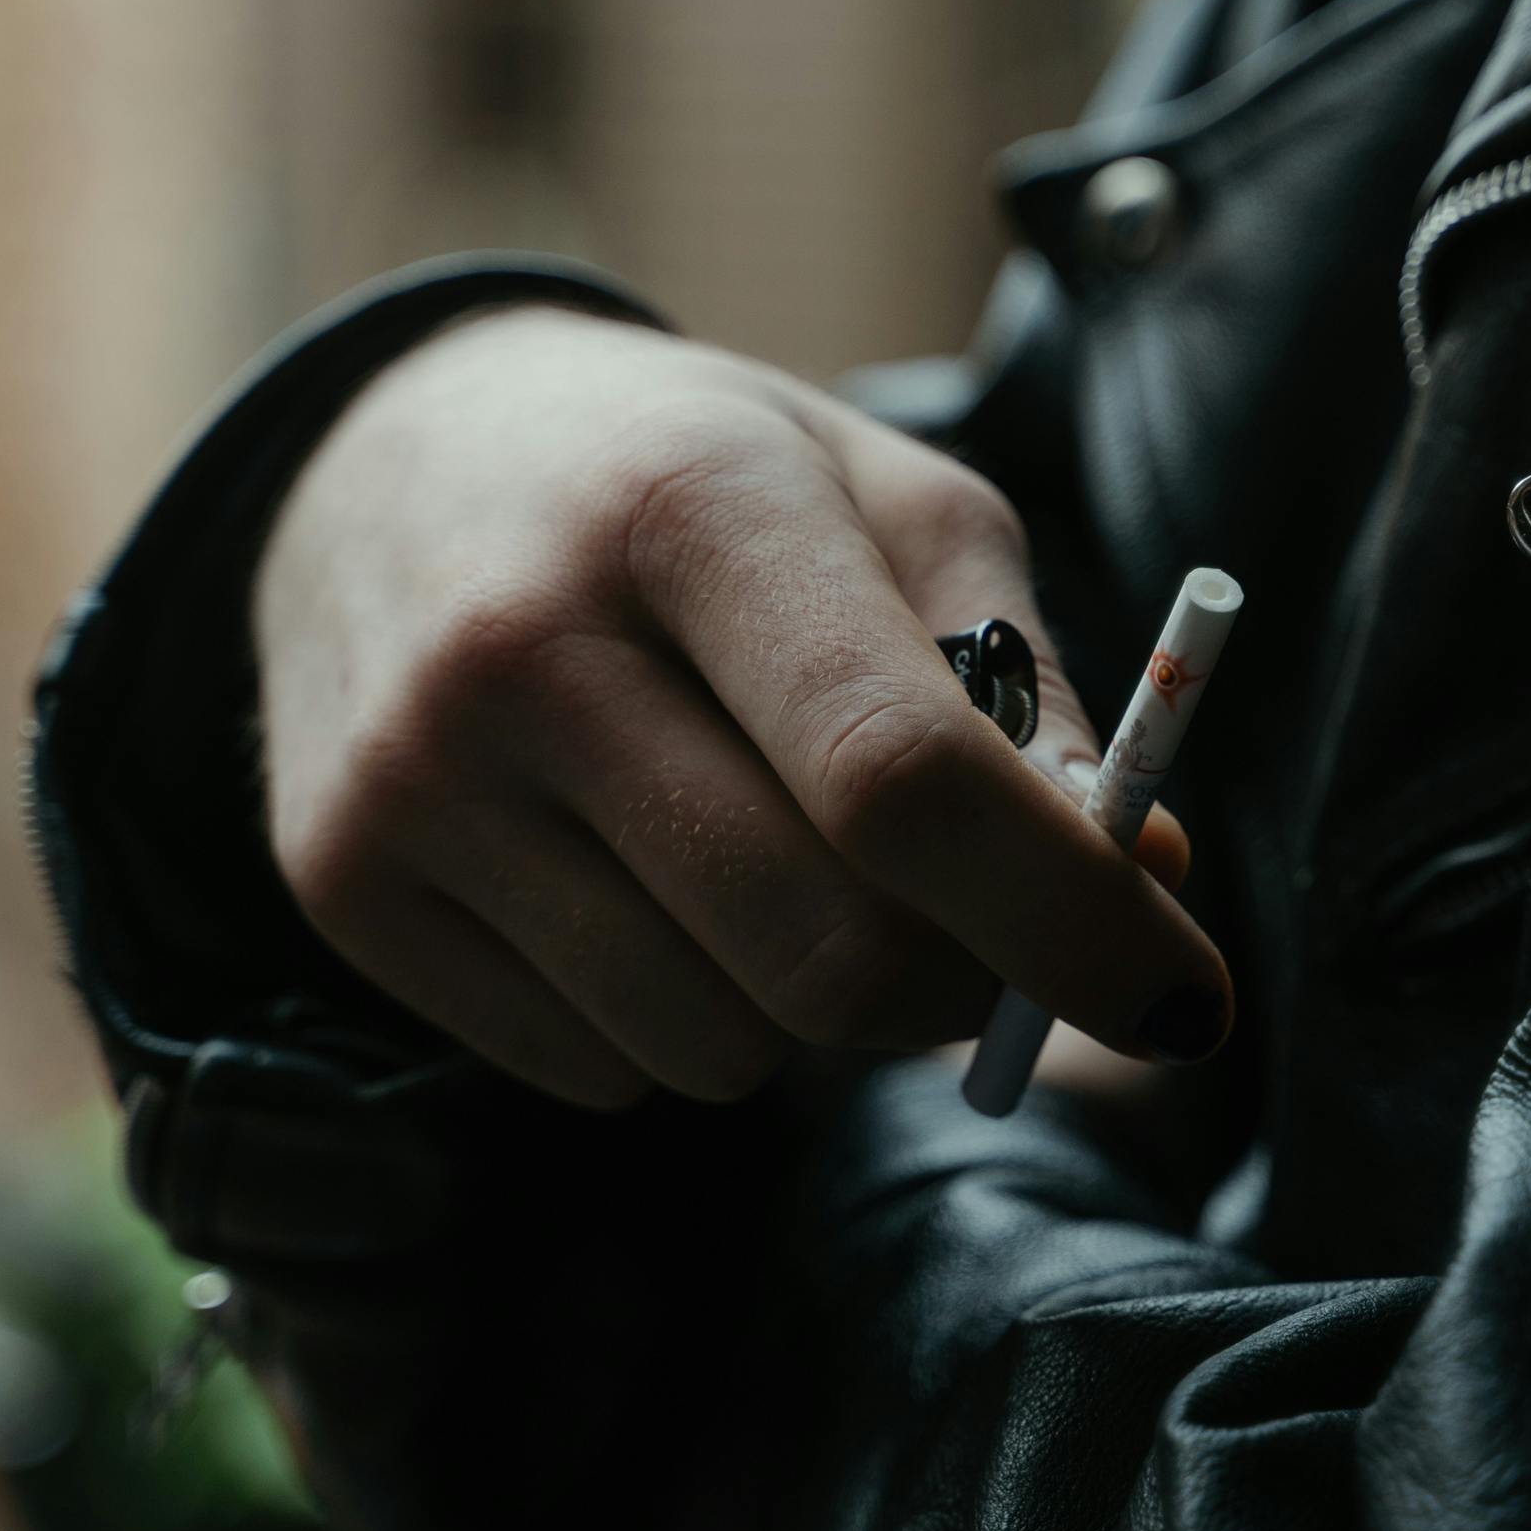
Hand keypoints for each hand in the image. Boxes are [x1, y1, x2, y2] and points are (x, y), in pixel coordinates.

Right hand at [255, 305, 1232, 1109]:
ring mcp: (410, 779)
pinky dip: (681, 1026)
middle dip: (961, 989)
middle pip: (823, 953)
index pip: (903, 776)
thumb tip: (1150, 877)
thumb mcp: (888, 505)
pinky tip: (651, 890)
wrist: (388, 459)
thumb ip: (1024, 686)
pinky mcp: (342, 885)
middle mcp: (524, 646)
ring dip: (813, 1019)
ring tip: (787, 874)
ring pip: (716, 1047)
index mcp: (695, 508)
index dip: (1071, 917)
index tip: (1187, 998)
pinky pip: (597, 1072)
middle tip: (995, 946)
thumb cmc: (695, 482)